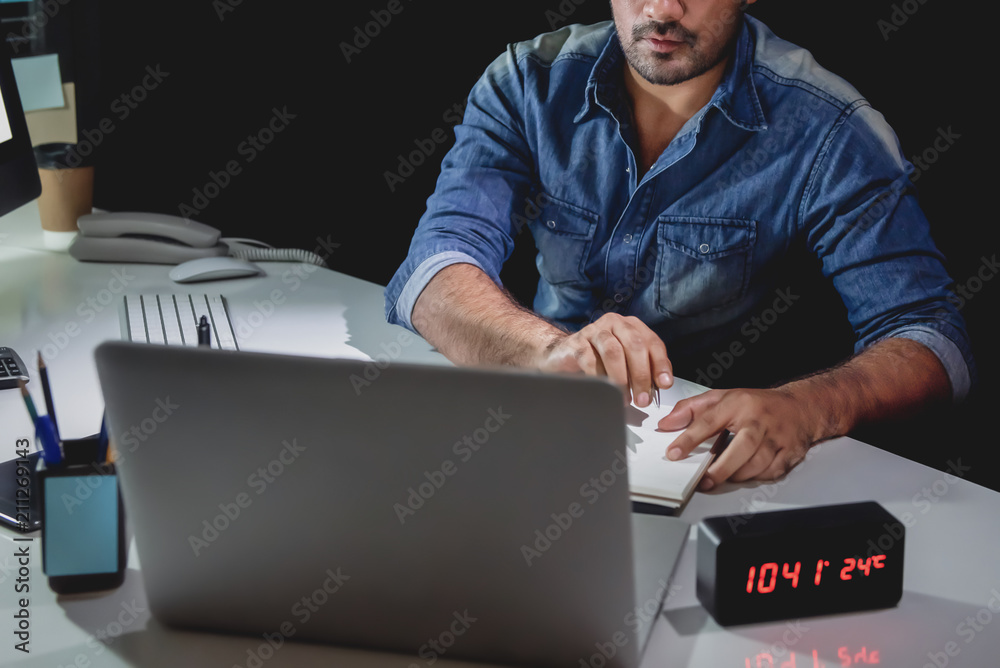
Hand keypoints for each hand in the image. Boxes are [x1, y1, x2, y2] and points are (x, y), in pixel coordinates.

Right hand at [537, 314, 672, 406]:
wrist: (562, 355)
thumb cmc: (599, 360)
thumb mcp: (626, 362)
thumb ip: (644, 369)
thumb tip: (660, 385)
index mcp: (631, 326)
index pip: (652, 342)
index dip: (660, 364)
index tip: (664, 384)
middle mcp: (614, 323)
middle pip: (634, 345)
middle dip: (641, 375)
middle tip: (643, 399)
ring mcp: (594, 331)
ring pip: (613, 351)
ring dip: (621, 378)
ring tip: (624, 398)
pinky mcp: (576, 343)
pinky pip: (590, 360)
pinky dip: (600, 378)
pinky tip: (604, 390)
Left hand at [657, 387, 820, 489]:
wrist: (799, 407)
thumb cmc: (757, 404)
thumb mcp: (721, 397)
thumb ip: (691, 409)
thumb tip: (667, 424)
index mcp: (738, 404)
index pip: (708, 422)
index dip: (688, 438)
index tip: (674, 453)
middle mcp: (758, 420)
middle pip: (741, 447)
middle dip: (721, 467)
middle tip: (704, 480)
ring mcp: (777, 437)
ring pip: (757, 463)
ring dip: (737, 475)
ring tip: (721, 477)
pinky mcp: (790, 452)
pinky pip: (772, 471)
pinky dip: (757, 477)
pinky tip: (745, 474)